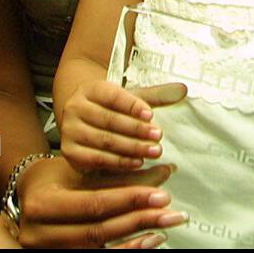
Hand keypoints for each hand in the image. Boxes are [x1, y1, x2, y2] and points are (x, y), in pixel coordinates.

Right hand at [14, 154, 188, 247]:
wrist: (27, 196)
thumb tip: (165, 172)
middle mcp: (40, 233)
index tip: (161, 195)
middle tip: (171, 214)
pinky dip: (124, 249)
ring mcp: (46, 251)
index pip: (94, 204)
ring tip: (163, 229)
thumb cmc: (55, 178)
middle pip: (98, 230)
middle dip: (139, 221)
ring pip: (97, 248)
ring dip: (135, 240)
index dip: (129, 200)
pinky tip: (146, 241)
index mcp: (43, 203)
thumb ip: (120, 173)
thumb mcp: (82, 169)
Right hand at [59, 80, 186, 173]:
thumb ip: (156, 95)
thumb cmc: (112, 108)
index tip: (151, 115)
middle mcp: (75, 108)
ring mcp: (69, 131)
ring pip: (104, 141)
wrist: (83, 121)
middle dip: (137, 131)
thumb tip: (183, 89)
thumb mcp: (131, 98)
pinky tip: (136, 163)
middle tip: (159, 138)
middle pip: (109, 120)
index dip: (133, 106)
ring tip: (154, 151)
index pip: (113, 96)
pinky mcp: (69, 152)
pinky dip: (118, 162)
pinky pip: (96, 159)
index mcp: (91, 89)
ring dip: (131, 148)